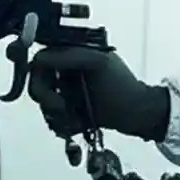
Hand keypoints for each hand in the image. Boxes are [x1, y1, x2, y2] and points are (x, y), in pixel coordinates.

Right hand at [27, 47, 170, 141]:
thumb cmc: (122, 87)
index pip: (41, 59)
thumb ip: (66, 56)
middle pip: (39, 84)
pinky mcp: (74, 110)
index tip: (48, 91)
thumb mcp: (95, 63)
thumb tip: (38, 60)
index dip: (39, 75)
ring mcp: (70, 91)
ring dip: (57, 116)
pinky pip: (56, 119)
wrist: (140, 115)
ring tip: (75, 121)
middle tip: (62, 110)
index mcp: (74, 53)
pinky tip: (78, 126)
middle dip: (49, 100)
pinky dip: (64, 125)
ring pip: (45, 105)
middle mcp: (68, 70)